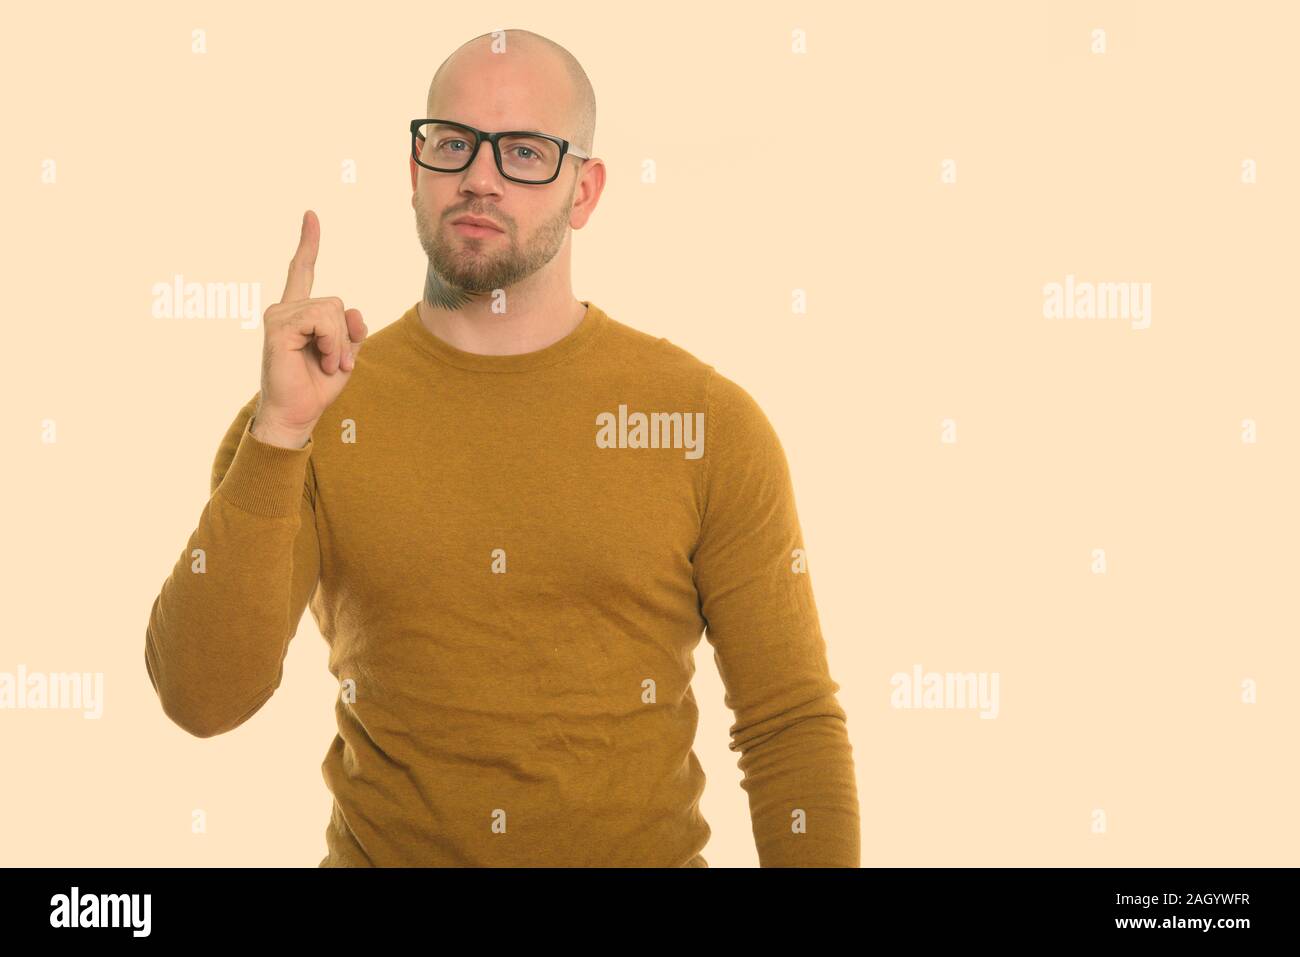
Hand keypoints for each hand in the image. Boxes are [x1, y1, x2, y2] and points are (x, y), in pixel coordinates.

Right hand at [253, 210, 366, 442]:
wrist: (297, 413)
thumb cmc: (317, 385)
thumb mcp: (346, 353)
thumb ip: (352, 330)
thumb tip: (354, 312)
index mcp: (299, 313)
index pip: (302, 271)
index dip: (308, 244)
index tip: (311, 216)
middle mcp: (285, 309)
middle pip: (336, 303)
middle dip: (346, 336)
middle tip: (336, 362)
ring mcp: (278, 316)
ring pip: (332, 312)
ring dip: (339, 343)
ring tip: (327, 363)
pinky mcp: (278, 327)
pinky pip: (322, 322)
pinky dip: (331, 344)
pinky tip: (321, 361)